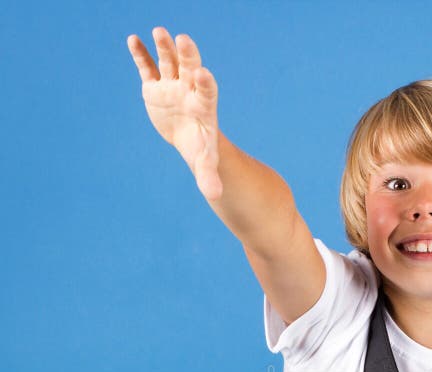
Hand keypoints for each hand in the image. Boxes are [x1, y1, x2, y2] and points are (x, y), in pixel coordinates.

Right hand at [126, 27, 222, 200]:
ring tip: (160, 32)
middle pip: (189, 69)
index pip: (207, 91)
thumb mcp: (205, 164)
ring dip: (164, 47)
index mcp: (204, 106)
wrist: (189, 137)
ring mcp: (171, 86)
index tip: (203, 74)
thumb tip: (215, 196)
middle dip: (187, 55)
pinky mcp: (154, 86)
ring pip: (169, 62)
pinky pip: (147, 68)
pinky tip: (133, 40)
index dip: (205, 83)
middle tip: (183, 39)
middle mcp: (188, 90)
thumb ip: (209, 177)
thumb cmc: (201, 148)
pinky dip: (141, 55)